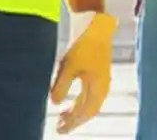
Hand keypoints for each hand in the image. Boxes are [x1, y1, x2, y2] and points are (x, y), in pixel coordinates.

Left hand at [50, 12, 116, 133]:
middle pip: (90, 110)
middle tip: (59, 128)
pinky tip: (69, 103)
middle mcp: (103, 86)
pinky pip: (91, 96)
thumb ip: (61, 86)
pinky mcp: (99, 74)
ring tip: (62, 117)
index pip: (86, 111)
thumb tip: (54, 104)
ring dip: (77, 112)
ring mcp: (102, 80)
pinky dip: (80, 103)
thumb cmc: (83, 45)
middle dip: (75, 120)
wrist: (97, 27)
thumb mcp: (68, 66)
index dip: (73, 122)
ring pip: (91, 103)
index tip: (59, 129)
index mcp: (98, 86)